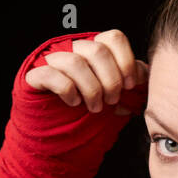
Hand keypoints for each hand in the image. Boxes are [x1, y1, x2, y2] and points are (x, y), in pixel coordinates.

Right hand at [24, 29, 147, 115]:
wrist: (59, 140)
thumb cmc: (90, 114)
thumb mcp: (116, 99)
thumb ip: (130, 82)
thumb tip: (143, 73)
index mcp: (94, 51)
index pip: (113, 38)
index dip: (126, 61)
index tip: (129, 85)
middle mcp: (73, 50)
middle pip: (97, 50)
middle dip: (110, 81)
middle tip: (112, 101)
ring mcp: (51, 61)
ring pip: (75, 62)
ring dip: (91, 89)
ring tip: (95, 107)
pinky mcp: (34, 76)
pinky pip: (51, 74)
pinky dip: (68, 90)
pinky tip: (74, 102)